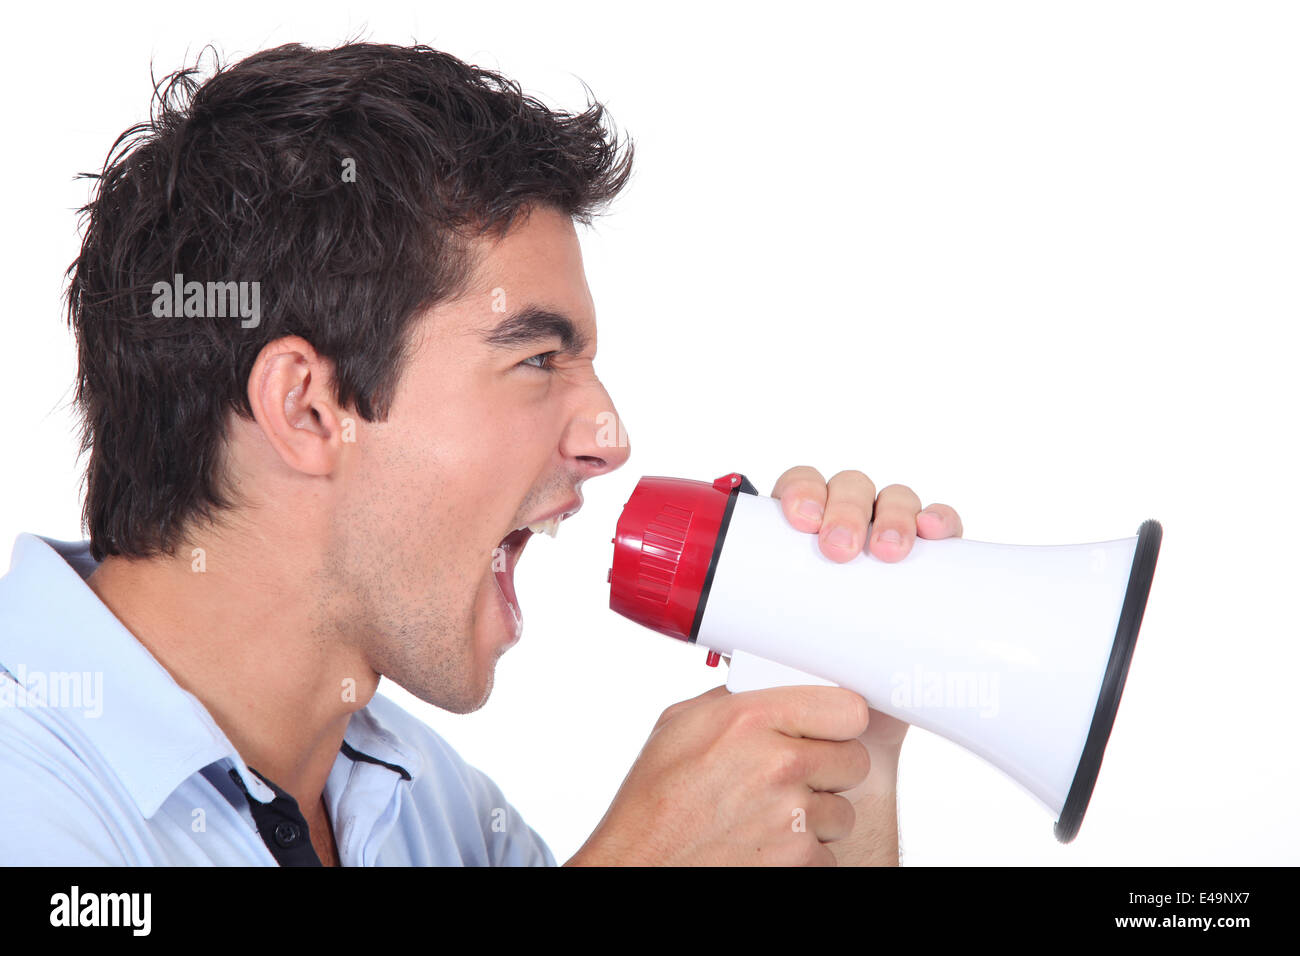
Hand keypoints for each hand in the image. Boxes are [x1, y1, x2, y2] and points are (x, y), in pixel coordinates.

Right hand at [566, 683, 871, 865]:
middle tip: (800, 776)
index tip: (830, 727)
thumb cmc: (654, 800)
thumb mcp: (681, 724)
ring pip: (844, 810)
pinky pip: (828, 851)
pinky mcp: (797, 858)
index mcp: (752, 719)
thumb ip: (734, 701)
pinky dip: (805, 852)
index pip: (847, 708)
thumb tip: (767, 688)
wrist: (639, 862)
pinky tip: (769, 842)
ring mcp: (792, 816)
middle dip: (831, 769)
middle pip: (855, 759)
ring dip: (819, 815)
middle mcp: (779, 764)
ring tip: (775, 814)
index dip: (839, 720)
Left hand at [769, 466, 963, 785]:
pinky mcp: (934, 561)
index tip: (800, 521)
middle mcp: (848, 523)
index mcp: (804, 529)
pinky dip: (941, 519)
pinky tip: (933, 531)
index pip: (801, 486)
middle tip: (839, 550)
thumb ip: (762, 648)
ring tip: (888, 551)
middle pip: (848, 490)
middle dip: (844, 510)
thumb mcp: (778, 650)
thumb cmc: (805, 664)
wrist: (849, 707)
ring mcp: (890, 536)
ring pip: (895, 500)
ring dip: (892, 515)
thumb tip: (744, 668)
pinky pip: (942, 526)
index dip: (801, 490)